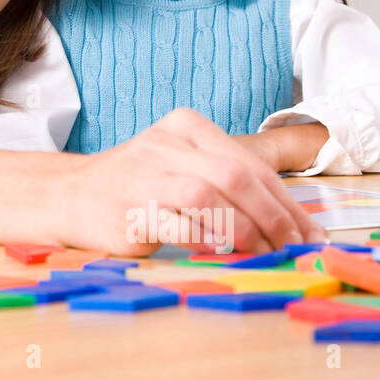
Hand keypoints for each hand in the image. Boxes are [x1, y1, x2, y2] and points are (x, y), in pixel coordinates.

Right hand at [50, 108, 328, 255]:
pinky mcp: (129, 209)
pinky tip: (223, 252)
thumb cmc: (136, 184)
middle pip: (236, 177)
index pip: (250, 164)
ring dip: (246, 231)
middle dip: (274, 217)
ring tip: (262, 253)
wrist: (69, 195)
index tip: (309, 232)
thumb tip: (289, 220)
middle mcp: (165, 144)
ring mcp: (144, 175)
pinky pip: (179, 224)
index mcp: (185, 126)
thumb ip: (226, 181)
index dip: (287, 202)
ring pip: (210, 197)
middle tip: (293, 247)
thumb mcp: (179, 164)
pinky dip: (208, 240)